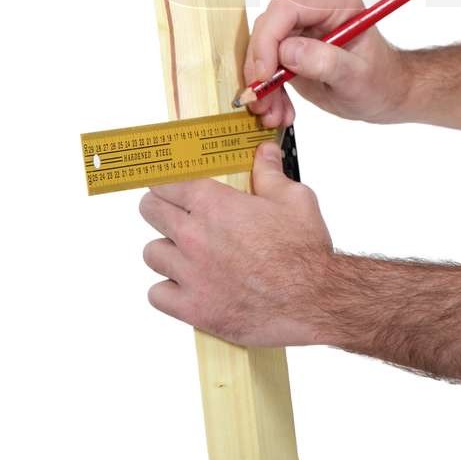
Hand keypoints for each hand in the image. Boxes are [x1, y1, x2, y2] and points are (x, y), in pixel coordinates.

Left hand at [139, 141, 334, 346]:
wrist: (312, 299)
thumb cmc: (304, 251)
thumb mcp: (295, 199)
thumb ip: (271, 173)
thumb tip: (264, 152)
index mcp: (215, 205)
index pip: (166, 182)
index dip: (168, 182)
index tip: (172, 184)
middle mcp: (194, 237)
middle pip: (149, 210)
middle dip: (161, 208)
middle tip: (178, 214)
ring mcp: (189, 274)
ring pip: (151, 253)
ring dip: (168, 251)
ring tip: (189, 254)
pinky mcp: (191, 307)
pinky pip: (156, 294)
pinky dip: (170, 290)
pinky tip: (190, 285)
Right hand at [243, 0, 409, 126]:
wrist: (385, 91)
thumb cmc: (381, 80)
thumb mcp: (357, 77)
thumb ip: (326, 62)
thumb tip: (287, 50)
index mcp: (337, 2)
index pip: (286, 9)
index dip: (268, 41)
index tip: (265, 75)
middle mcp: (316, 5)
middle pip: (267, 28)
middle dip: (260, 68)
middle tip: (263, 103)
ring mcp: (302, 23)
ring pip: (261, 48)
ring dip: (262, 85)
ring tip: (273, 113)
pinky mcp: (291, 43)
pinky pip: (265, 62)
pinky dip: (268, 88)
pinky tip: (279, 109)